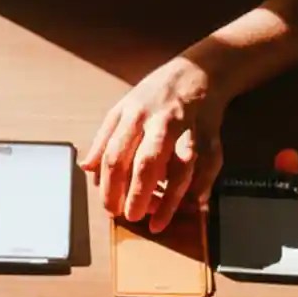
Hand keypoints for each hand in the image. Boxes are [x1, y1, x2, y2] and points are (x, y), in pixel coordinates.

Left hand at [80, 57, 227, 232]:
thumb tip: (86, 169)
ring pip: (180, 168)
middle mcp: (160, 121)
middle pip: (147, 162)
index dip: (110, 186)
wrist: (199, 73)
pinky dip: (200, 188)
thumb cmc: (156, 96)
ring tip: (157, 223)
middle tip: (131, 217)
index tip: (110, 208)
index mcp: (133, 114)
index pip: (116, 155)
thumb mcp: (123, 109)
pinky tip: (190, 206)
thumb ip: (104, 139)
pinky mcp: (211, 136)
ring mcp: (188, 129)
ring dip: (169, 199)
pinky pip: (206, 168)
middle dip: (137, 195)